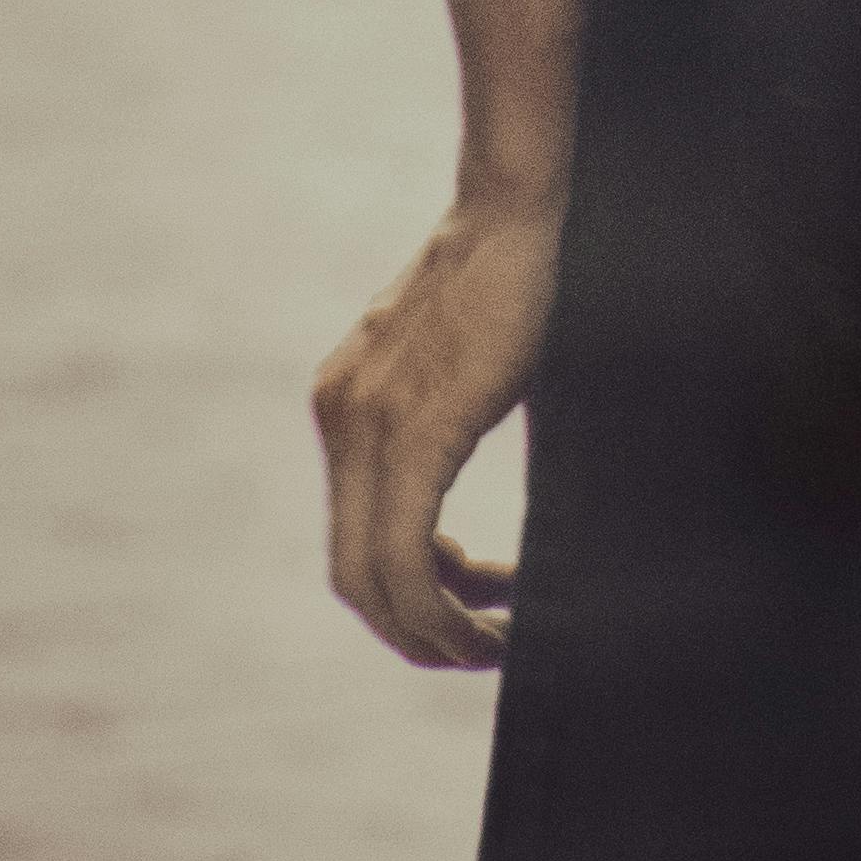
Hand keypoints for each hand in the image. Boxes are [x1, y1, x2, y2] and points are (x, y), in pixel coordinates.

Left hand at [314, 188, 562, 668]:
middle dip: (416, 634)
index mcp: (345, 406)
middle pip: (353, 577)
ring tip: (495, 641)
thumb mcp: (456, 370)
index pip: (351, 544)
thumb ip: (439, 429)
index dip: (403, 605)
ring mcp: (366, 425)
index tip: (467, 617)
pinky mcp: (413, 429)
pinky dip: (442, 604)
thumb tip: (463, 522)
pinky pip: (406, 552)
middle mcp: (340, 419)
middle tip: (479, 653)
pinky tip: (494, 617)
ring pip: (374, 577)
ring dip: (434, 630)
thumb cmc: (515, 281)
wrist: (520, 208)